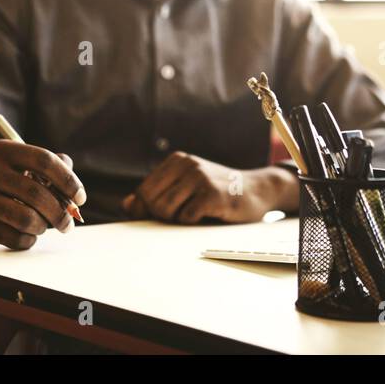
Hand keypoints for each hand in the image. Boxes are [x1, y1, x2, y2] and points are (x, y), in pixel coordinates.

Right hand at [0, 140, 85, 249]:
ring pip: (26, 219)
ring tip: (42, 226)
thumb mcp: (24, 167)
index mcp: (4, 151)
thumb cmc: (5, 185)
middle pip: (37, 193)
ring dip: (42, 226)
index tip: (80, 197)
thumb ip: (53, 168)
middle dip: (60, 212)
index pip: (44, 160)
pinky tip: (25, 234)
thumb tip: (75, 190)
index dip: (67, 180)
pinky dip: (28, 240)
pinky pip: (15, 238)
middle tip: (68, 224)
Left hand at [121, 153, 295, 223]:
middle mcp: (187, 164)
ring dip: (177, 220)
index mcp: (177, 160)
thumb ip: (157, 195)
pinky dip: (193, 223)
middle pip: (151, 202)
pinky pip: (185, 218)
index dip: (149, 209)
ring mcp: (199, 177)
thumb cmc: (217, 193)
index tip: (168, 213)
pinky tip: (209, 214)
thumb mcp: (186, 189)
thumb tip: (127, 204)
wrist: (257, 190)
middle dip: (163, 216)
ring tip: (195, 214)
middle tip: (185, 214)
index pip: (143, 191)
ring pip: (165, 210)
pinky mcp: (212, 194)